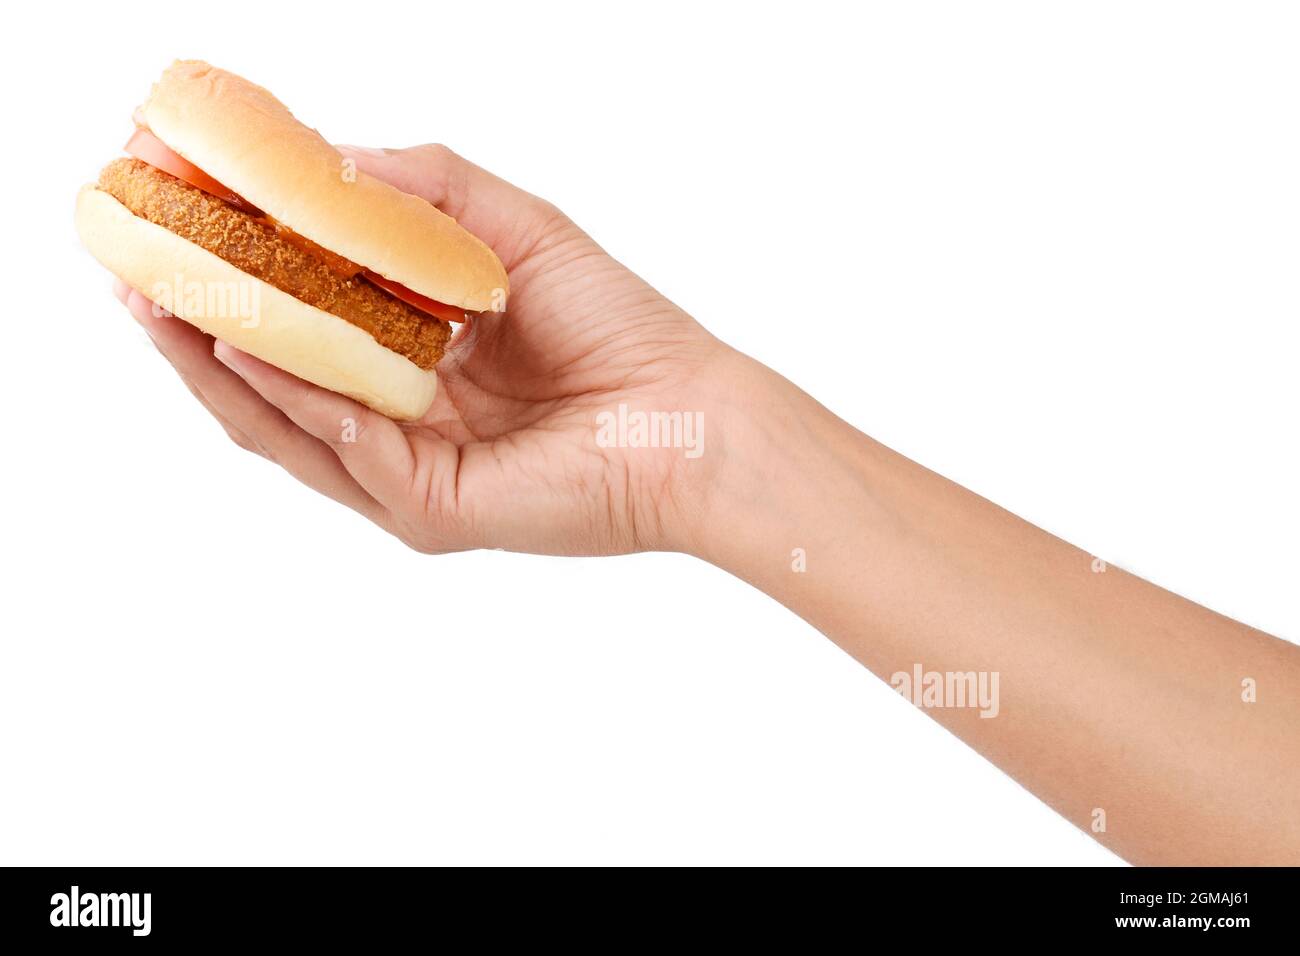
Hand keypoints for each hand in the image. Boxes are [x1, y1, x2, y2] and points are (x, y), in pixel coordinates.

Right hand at [114, 144, 742, 555]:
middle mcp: (400, 424)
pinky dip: (295, 400)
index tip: (178, 222)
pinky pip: (347, 450)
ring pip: (288, 427)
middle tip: (132, 269)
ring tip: (155, 302)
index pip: (305, 327)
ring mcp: (410, 474)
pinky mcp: (432, 508)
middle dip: (197, 328)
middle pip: (275, 383)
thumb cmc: (618, 325)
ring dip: (216, 365)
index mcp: (414, 367)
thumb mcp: (511, 230)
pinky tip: (245, 348)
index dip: (239, 279)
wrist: (690, 411)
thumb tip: (325, 162)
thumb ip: (423, 192)